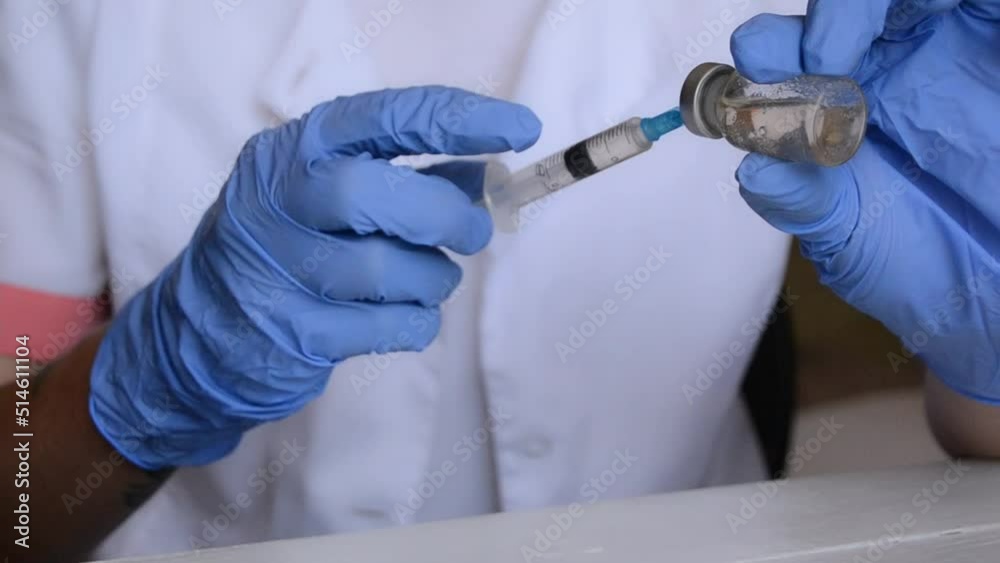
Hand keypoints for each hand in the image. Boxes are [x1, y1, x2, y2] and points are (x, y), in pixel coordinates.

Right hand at [89, 86, 541, 468]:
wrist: (198, 327)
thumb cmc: (289, 245)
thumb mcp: (332, 192)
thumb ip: (406, 178)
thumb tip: (483, 180)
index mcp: (297, 150)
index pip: (384, 118)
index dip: (458, 119)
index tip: (521, 129)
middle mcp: (278, 201)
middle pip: (373, 194)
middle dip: (443, 215)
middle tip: (472, 232)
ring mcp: (278, 271)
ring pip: (386, 270)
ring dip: (433, 278)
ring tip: (426, 279)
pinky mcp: (294, 333)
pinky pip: (390, 327)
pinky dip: (418, 321)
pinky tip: (404, 315)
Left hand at [730, 1, 999, 402]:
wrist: (995, 296)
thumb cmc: (921, 266)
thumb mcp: (847, 238)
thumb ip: (799, 202)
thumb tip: (751, 169)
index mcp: (832, 110)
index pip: (788, 57)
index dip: (769, 49)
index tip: (762, 65)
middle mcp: (884, 71)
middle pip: (840, 12)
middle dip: (818, 19)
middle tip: (806, 53)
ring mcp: (945, 53)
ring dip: (860, 6)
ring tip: (847, 43)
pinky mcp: (995, 45)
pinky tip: (935, 10)